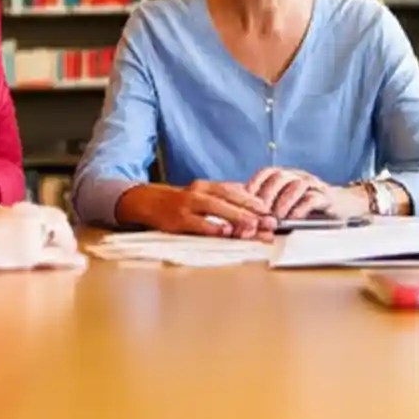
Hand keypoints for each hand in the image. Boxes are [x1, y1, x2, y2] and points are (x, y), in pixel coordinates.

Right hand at [116, 182, 277, 240]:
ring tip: (253, 227)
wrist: (148, 202)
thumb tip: (252, 202)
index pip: (235, 191)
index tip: (271, 212)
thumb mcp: (202, 195)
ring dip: (236, 218)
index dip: (254, 201)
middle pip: (229, 199)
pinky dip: (212, 227)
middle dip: (251, 211)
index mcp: (207, 186)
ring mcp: (187, 205)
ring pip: (216, 209)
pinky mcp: (177, 219)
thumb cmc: (180, 202)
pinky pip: (197, 223)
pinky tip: (225, 231)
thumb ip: (224, 198)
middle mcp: (199, 192)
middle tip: (268, 222)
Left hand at [244, 167, 345, 219]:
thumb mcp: (289, 202)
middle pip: (279, 177)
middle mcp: (299, 176)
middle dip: (266, 195)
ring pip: (295, 186)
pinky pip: (311, 199)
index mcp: (287, 175)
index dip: (254, 184)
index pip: (267, 172)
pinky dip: (300, 209)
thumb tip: (246, 216)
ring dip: (282, 202)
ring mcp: (314, 185)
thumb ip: (271, 204)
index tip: (243, 200)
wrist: (346, 205)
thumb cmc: (311, 208)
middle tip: (259, 213)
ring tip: (275, 218)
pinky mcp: (327, 197)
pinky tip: (293, 219)